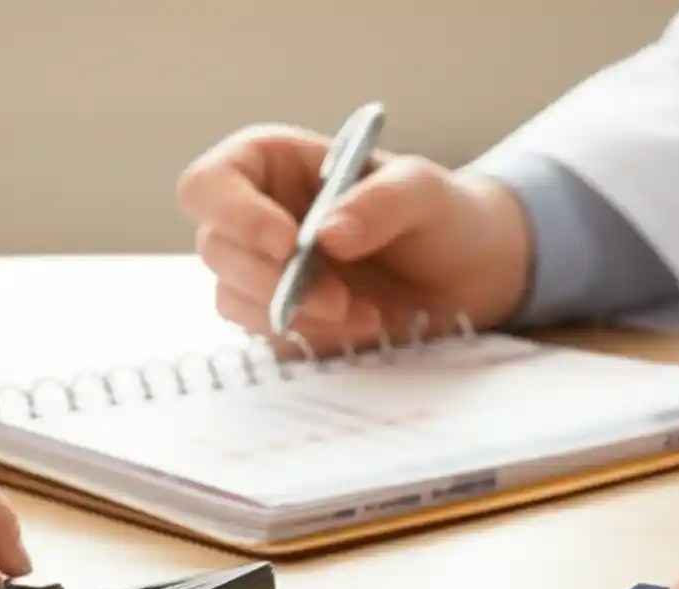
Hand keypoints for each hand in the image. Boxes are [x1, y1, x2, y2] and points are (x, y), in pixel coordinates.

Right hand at [176, 124, 531, 351]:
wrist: (468, 275)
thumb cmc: (439, 213)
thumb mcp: (424, 191)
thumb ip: (381, 202)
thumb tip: (327, 236)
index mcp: (272, 164)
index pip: (210, 183)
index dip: (235, 213)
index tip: (288, 243)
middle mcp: (255, 215)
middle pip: (216, 248)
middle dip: (275, 279)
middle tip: (339, 298)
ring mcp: (262, 270)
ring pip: (232, 297)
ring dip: (295, 313)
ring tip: (364, 312)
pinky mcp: (279, 317)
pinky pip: (266, 332)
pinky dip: (311, 334)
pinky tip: (362, 324)